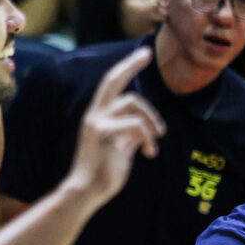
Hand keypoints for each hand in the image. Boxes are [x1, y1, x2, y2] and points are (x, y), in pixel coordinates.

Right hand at [66, 45, 165, 206]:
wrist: (86, 191)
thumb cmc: (103, 173)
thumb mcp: (119, 147)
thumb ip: (129, 133)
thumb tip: (145, 128)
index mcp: (97, 116)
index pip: (110, 85)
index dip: (126, 68)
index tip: (143, 54)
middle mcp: (95, 114)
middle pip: (112, 79)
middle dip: (131, 64)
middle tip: (147, 53)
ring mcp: (98, 122)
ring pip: (132, 103)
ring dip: (151, 118)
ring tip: (158, 137)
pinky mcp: (106, 134)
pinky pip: (136, 126)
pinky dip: (149, 138)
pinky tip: (150, 152)